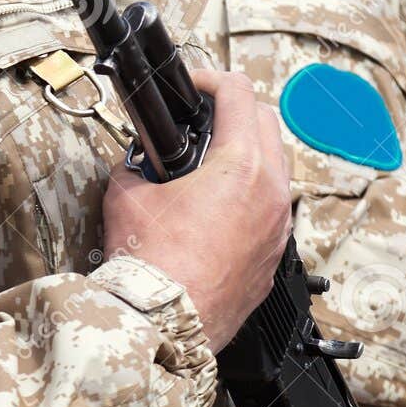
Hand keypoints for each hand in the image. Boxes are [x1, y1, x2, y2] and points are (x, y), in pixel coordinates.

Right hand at [102, 69, 289, 350]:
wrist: (165, 326)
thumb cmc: (151, 267)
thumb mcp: (127, 196)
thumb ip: (136, 166)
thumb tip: (139, 161)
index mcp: (241, 167)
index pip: (238, 94)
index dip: (210, 80)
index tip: (194, 86)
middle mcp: (270, 194)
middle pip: (267, 124)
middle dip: (237, 111)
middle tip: (205, 117)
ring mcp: (278, 229)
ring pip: (276, 170)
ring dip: (250, 155)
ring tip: (214, 162)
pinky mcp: (273, 259)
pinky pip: (271, 212)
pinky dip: (251, 198)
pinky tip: (221, 208)